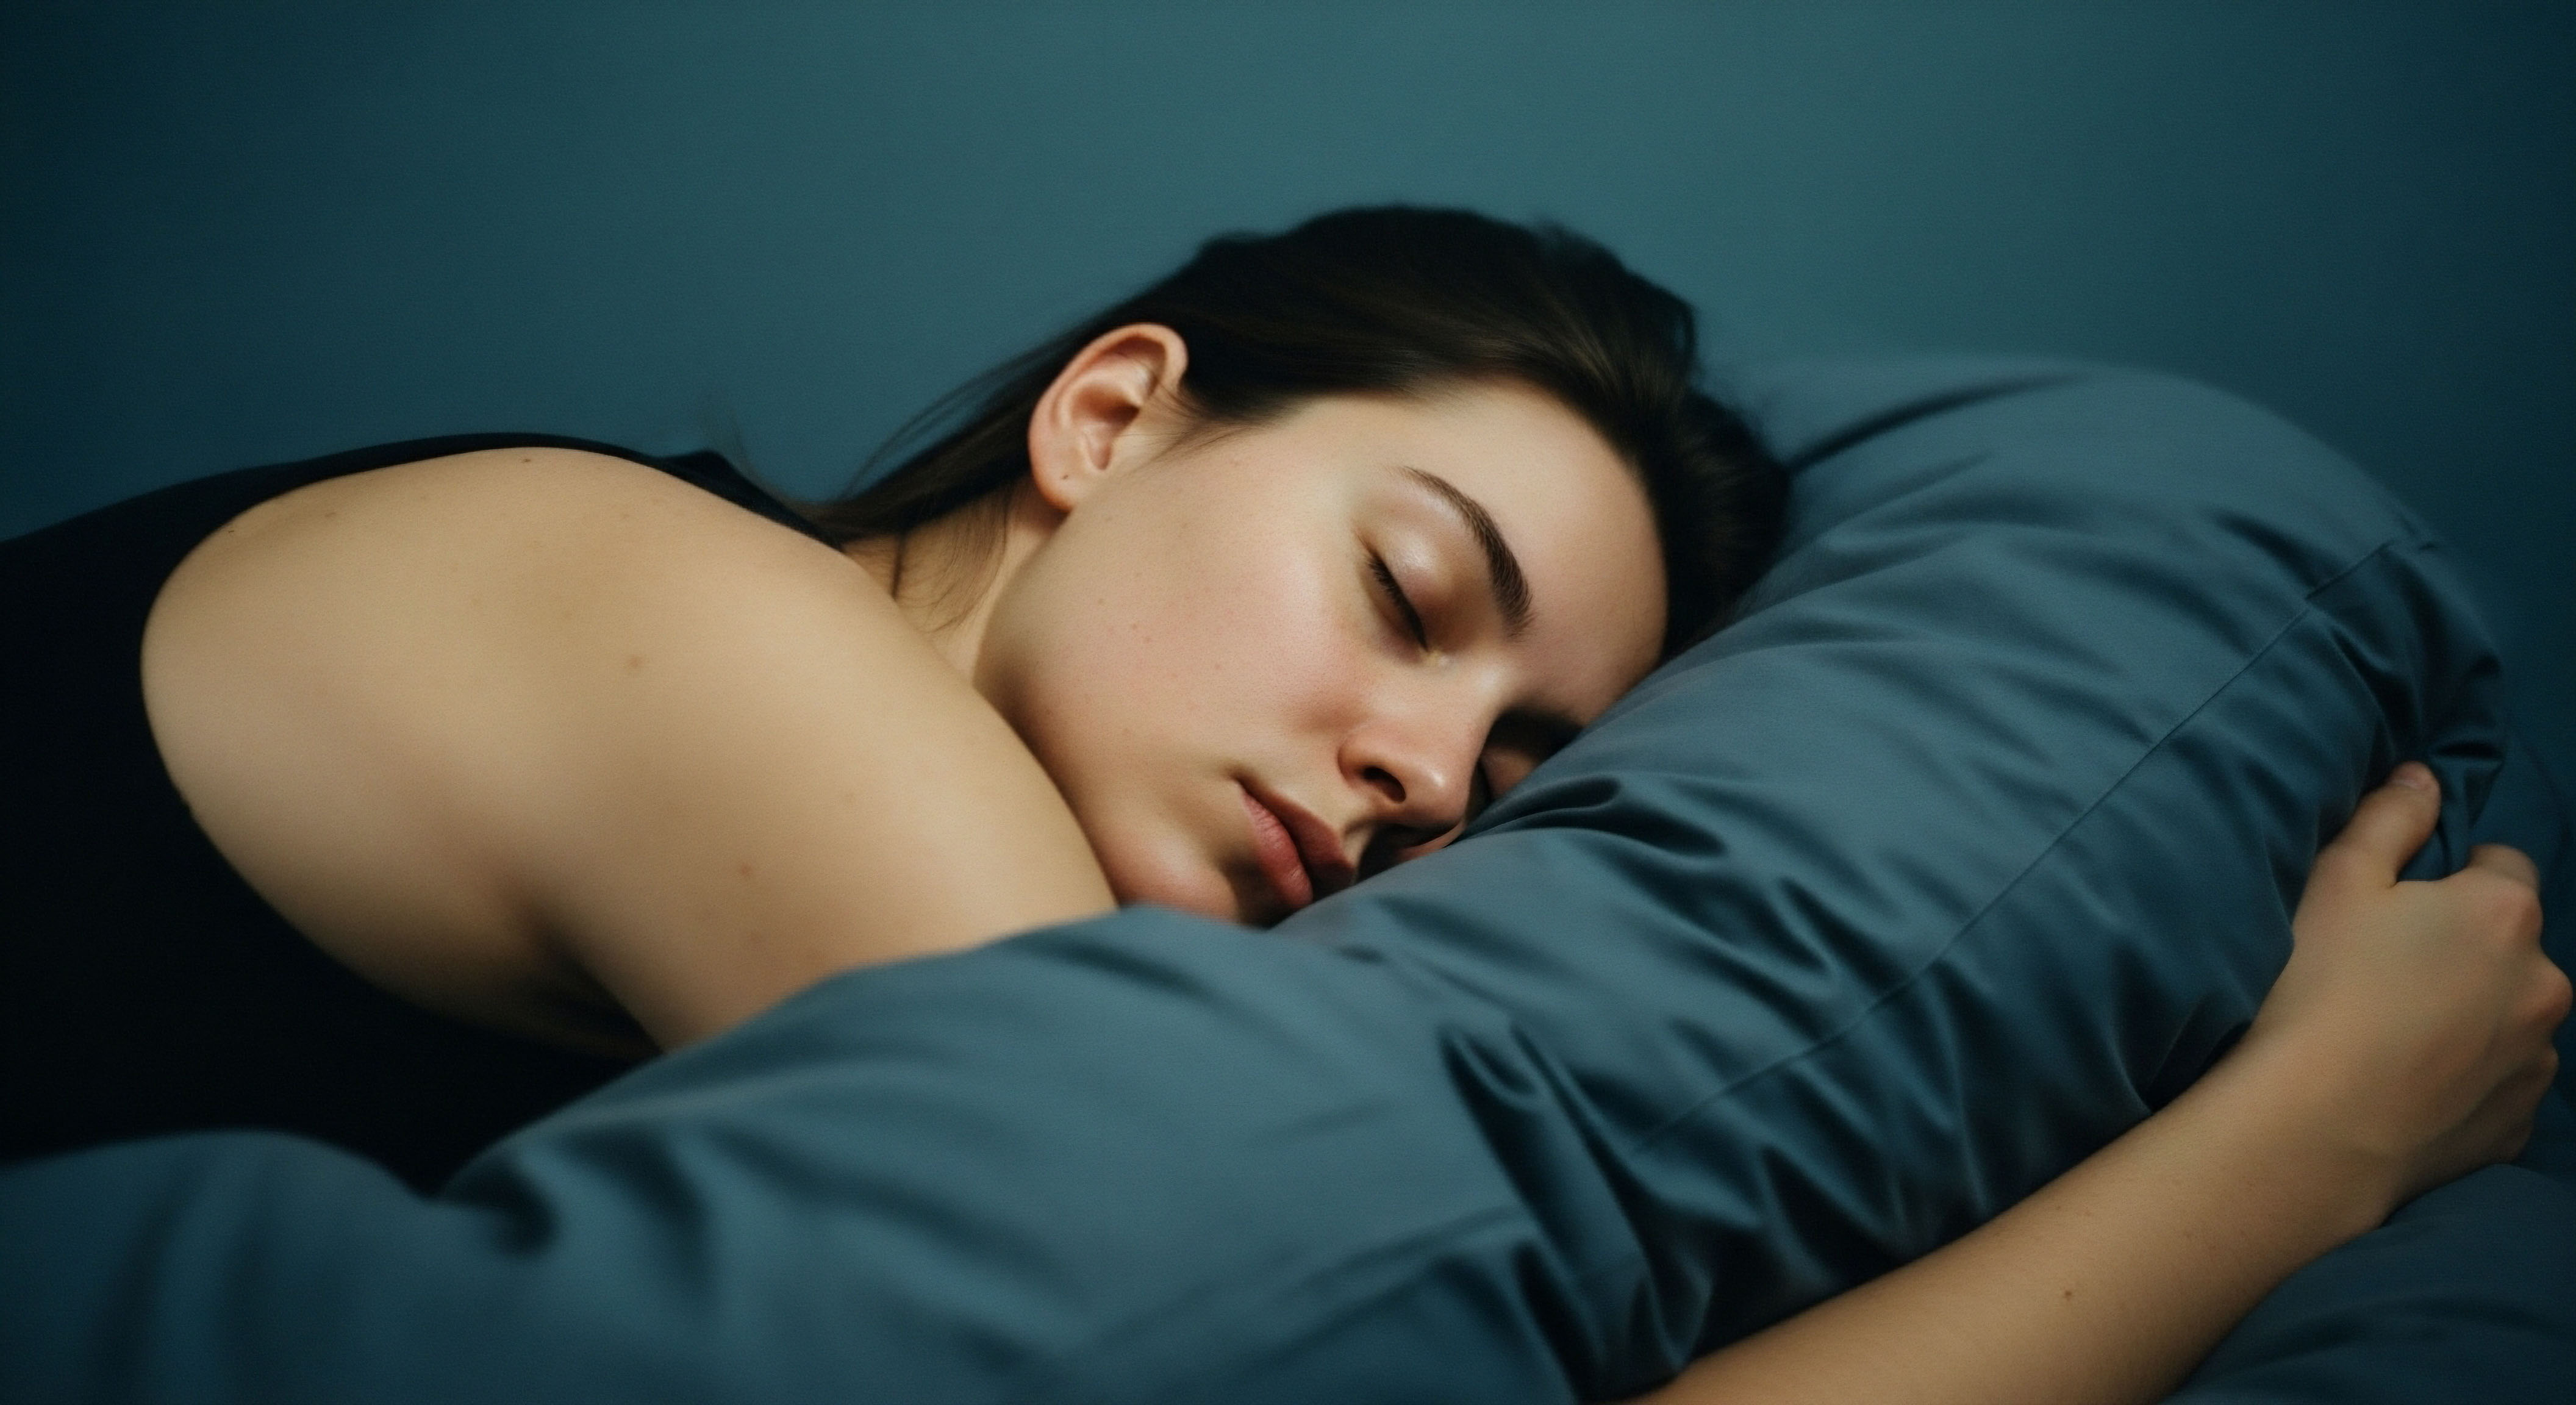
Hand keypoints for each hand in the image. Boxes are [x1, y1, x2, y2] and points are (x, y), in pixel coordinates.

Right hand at [2243, 763, 2568, 1206]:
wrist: (2314, 1130)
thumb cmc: (2318, 988)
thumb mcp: (2336, 880)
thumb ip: (2388, 819)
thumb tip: (2424, 779)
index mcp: (2504, 912)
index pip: (2502, 865)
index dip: (2450, 879)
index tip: (2398, 908)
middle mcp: (2546, 983)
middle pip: (2513, 948)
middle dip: (2467, 952)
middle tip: (2388, 975)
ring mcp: (2538, 1061)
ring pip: (2512, 1019)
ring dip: (2475, 1018)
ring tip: (2396, 1039)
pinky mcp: (2517, 1126)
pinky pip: (2499, 1086)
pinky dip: (2467, 1082)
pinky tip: (2408, 1089)